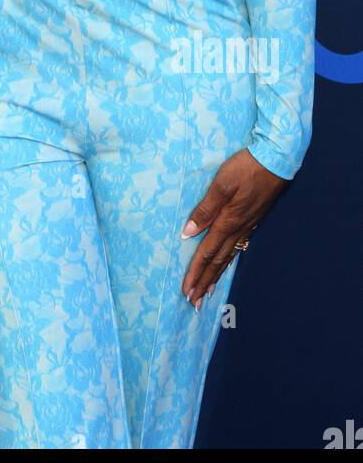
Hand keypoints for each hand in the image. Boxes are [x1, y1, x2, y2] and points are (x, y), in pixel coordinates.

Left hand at [180, 149, 285, 307]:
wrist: (275, 160)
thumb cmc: (246, 168)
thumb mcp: (222, 184)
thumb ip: (205, 208)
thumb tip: (188, 232)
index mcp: (228, 221)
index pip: (207, 252)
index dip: (195, 272)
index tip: (186, 291)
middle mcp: (237, 229)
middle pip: (218, 260)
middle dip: (204, 281)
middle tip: (193, 302)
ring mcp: (247, 226)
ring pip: (228, 256)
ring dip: (216, 275)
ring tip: (206, 291)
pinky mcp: (252, 220)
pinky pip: (237, 247)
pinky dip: (228, 261)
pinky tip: (226, 264)